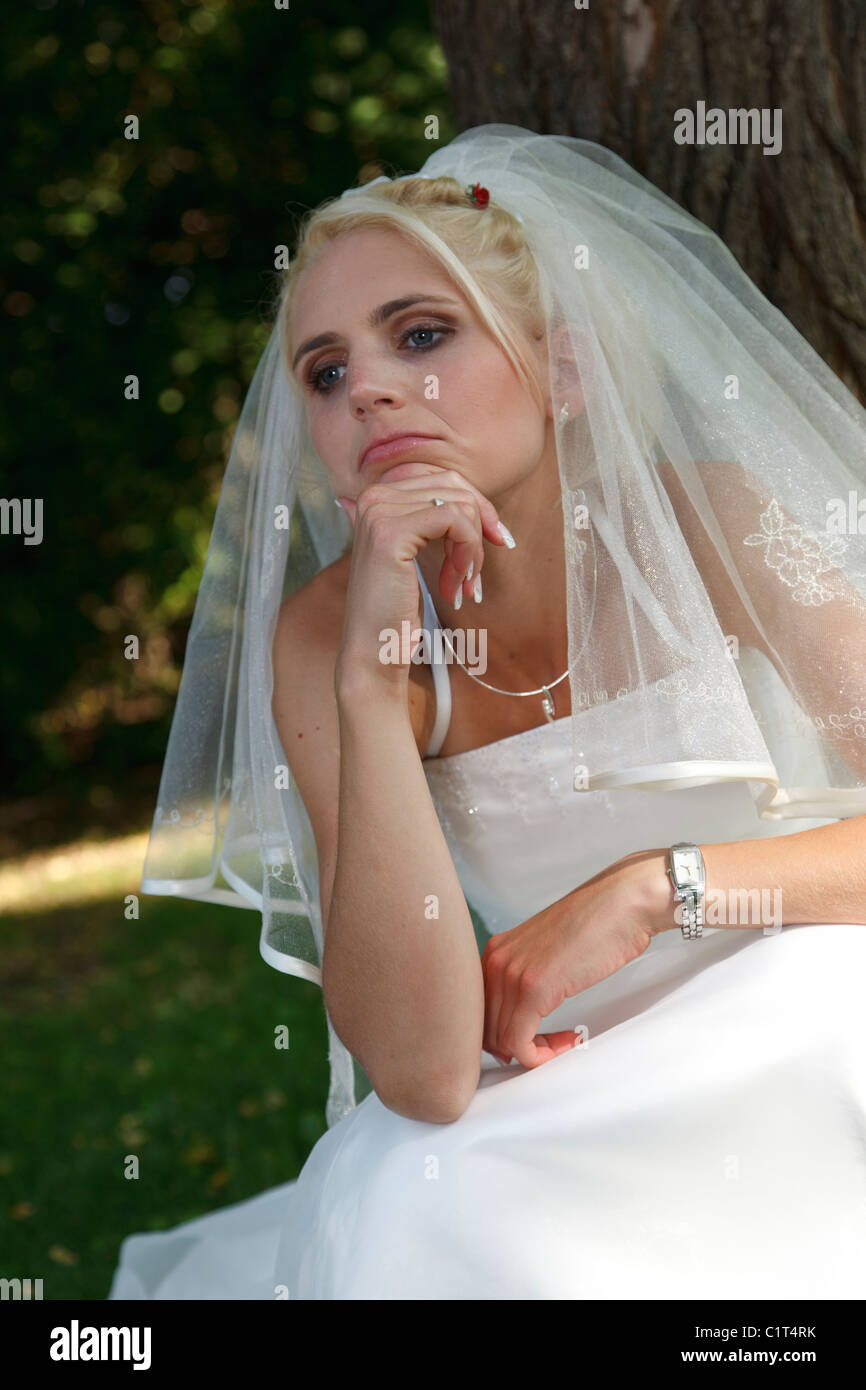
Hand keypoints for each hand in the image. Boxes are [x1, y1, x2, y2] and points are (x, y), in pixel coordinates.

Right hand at [335, 460, 511, 685]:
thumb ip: (437, 521)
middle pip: (455, 487)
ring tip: (461, 585)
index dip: (479, 509)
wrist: (374, 649)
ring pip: (459, 505)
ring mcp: (379, 511)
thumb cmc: (398, 607)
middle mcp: (374, 496)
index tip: (497, 540)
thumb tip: (480, 503)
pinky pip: (455, 520)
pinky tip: (455, 585)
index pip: (445, 480)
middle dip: (477, 530)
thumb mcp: (419, 554)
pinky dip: (467, 552)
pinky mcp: (391, 531)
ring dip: (472, 550)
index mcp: (379, 496)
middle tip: (474, 575)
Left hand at [481, 854, 665, 1067]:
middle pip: (487, 1030)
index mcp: (495, 951)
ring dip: (536, 1051)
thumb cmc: (596, 925)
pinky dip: (542, 1055)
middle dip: (519, 1046)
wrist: (623, 903)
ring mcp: (512, 974)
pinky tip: (571, 1040)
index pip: (480, 1012)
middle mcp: (495, 960)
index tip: (536, 1037)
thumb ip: (526, 979)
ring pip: (502, 1041)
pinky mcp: (533, 989)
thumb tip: (516, 1022)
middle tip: (554, 1044)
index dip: (505, 1034)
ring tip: (566, 1039)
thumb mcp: (546, 951)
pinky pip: (520, 1044)